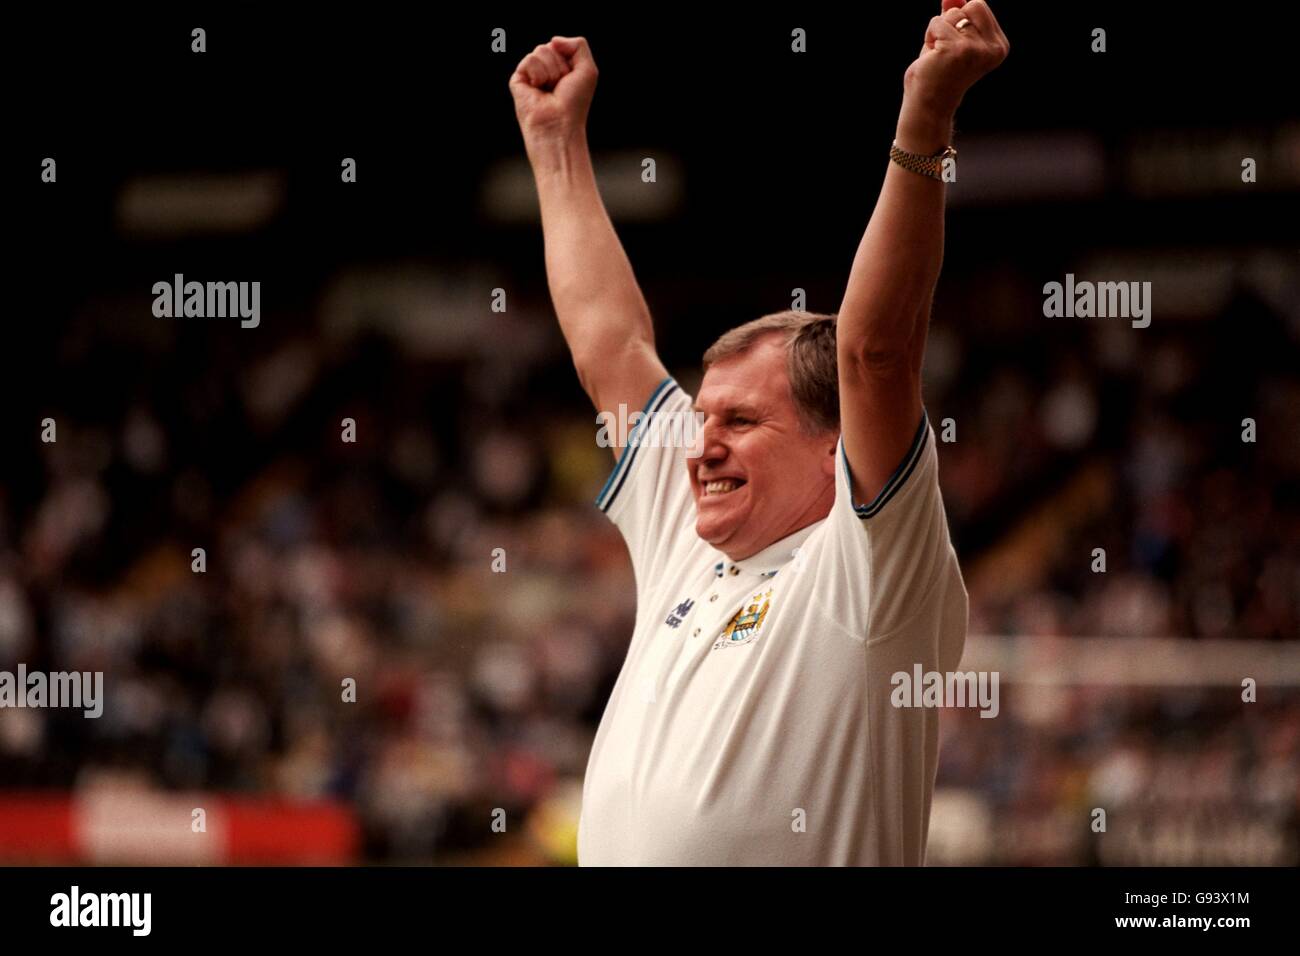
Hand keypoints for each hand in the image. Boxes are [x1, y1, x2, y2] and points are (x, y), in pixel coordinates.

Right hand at [509, 36, 598, 144]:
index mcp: (560, 68)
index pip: (561, 46)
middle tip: (559, 87)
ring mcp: (530, 74)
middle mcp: (544, 70)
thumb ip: (578, 45)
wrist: (559, 124)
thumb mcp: (588, 70)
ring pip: (540, 50)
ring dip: (551, 71)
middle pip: (551, 46)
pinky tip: (537, 89)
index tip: (570, 81)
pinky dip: (538, 74)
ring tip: (549, 90)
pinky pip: (529, 60)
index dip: (570, 61)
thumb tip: (553, 40)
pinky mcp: (518, 79)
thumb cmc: (574, 103)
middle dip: (560, 66)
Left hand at [903, 0, 1008, 120]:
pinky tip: (931, 58)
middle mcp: (993, 48)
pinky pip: (936, 23)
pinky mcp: (957, 49)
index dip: (959, 20)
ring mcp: (976, 49)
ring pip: (952, 14)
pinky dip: (929, 37)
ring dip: (937, 31)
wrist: (928, 105)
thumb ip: (956, 15)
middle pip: (972, 4)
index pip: (979, 6)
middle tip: (945, 49)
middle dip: (951, 21)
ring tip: (938, 55)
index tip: (956, 47)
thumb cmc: (938, 73)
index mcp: (999, 46)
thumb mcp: (951, 39)